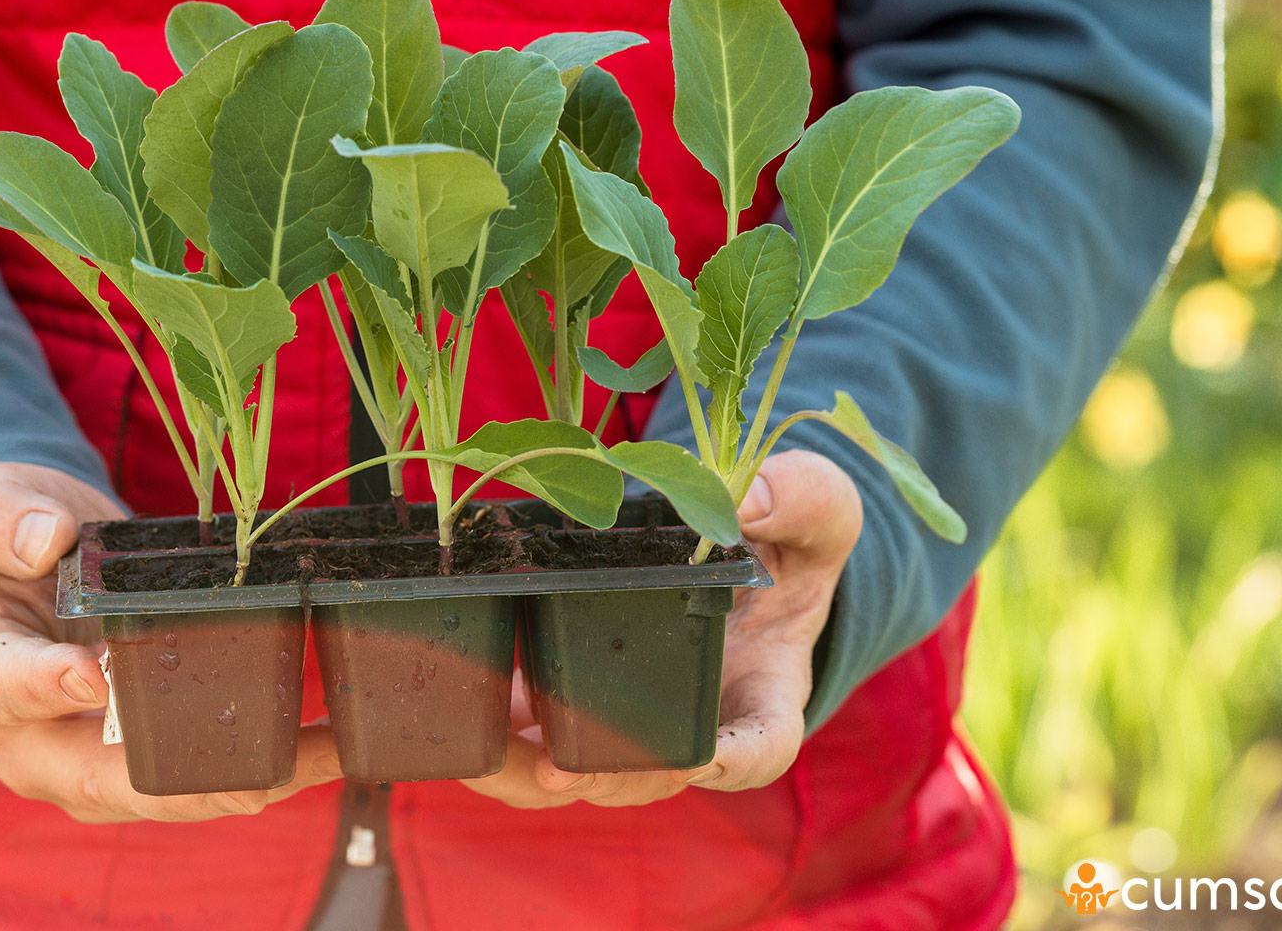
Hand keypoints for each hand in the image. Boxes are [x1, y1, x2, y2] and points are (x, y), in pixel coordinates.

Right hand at [0, 462, 341, 822]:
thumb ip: (5, 520)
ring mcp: (90, 765)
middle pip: (101, 780)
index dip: (48, 685)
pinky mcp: (141, 762)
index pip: (6, 686)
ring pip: (165, 793)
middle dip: (183, 785)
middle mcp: (31, 742)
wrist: (30, 574)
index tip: (95, 676)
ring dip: (246, 782)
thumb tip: (48, 539)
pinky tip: (327, 749)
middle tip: (252, 781)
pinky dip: (265, 767)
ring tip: (321, 758)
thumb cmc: (7, 542)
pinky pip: (200, 776)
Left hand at [462, 449, 860, 808]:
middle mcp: (701, 727)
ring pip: (586, 773)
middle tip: (559, 772)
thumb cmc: (791, 536)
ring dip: (534, 775)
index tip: (704, 760)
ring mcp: (638, 721)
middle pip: (655, 780)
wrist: (747, 547)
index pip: (761, 747)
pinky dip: (503, 729)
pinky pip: (542, 732)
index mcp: (769, 693)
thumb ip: (798, 500)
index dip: (731, 762)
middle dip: (603, 782)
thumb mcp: (819, 507)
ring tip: (487, 759)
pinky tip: (462, 702)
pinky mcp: (583, 698)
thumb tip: (747, 500)